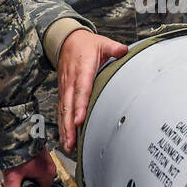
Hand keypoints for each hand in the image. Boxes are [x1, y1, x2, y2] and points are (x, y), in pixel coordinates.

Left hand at [2, 150, 55, 186]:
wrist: (16, 134)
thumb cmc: (17, 152)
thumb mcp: (12, 178)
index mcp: (47, 175)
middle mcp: (49, 169)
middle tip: (11, 184)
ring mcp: (45, 163)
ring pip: (33, 180)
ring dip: (21, 181)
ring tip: (11, 175)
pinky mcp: (39, 158)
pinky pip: (33, 172)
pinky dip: (23, 173)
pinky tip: (15, 169)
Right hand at [57, 29, 127, 154]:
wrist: (67, 40)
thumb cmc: (86, 45)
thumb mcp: (102, 43)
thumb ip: (114, 48)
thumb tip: (124, 50)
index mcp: (82, 69)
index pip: (81, 90)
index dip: (79, 105)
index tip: (79, 120)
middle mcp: (71, 81)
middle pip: (69, 105)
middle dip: (69, 125)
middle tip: (72, 141)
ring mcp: (65, 88)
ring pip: (63, 111)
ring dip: (64, 129)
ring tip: (68, 145)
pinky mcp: (63, 93)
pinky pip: (61, 110)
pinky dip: (61, 125)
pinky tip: (64, 138)